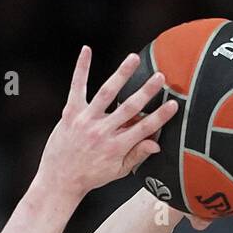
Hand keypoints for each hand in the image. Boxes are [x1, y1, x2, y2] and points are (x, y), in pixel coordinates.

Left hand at [37, 46, 178, 202]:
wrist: (59, 181)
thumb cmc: (90, 176)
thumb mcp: (117, 172)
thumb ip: (137, 155)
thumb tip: (156, 145)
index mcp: (116, 148)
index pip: (143, 129)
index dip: (160, 116)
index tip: (173, 104)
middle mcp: (102, 133)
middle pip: (129, 108)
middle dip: (147, 92)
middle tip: (160, 77)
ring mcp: (86, 121)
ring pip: (106, 93)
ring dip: (121, 74)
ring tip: (134, 59)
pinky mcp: (70, 113)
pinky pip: (77, 87)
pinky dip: (81, 69)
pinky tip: (87, 50)